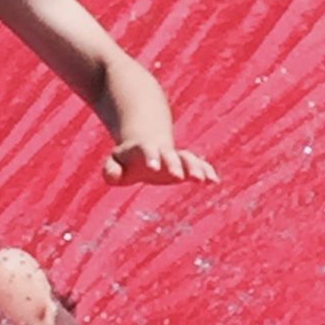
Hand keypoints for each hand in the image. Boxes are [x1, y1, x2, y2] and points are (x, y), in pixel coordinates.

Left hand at [102, 139, 218, 185]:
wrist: (145, 143)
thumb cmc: (127, 159)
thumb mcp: (114, 163)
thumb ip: (110, 170)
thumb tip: (113, 177)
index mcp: (143, 149)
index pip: (146, 151)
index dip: (150, 157)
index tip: (153, 168)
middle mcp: (161, 151)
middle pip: (170, 155)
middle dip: (175, 164)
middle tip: (179, 177)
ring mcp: (175, 156)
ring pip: (187, 158)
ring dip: (195, 168)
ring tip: (204, 180)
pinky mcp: (184, 164)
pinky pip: (198, 164)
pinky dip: (206, 170)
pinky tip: (214, 181)